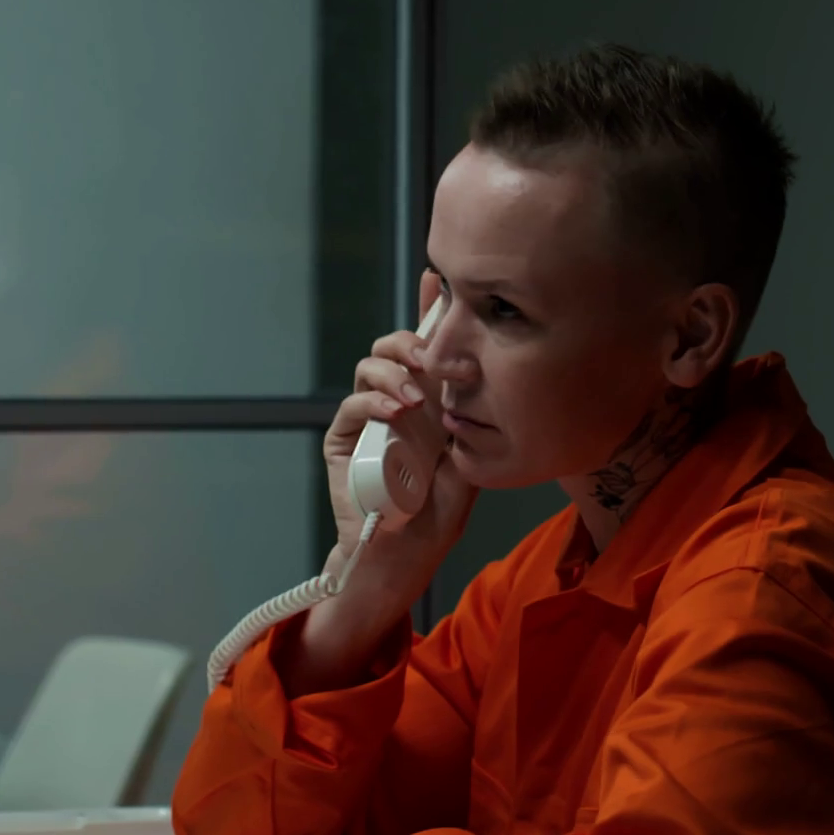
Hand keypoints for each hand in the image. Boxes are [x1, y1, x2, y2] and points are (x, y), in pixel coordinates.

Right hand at [285, 271, 478, 693]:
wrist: (405, 554)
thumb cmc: (438, 513)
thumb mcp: (473, 460)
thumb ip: (477, 420)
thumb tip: (489, 376)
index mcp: (426, 400)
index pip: (425, 347)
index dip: (429, 310)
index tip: (438, 280)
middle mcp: (394, 402)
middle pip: (393, 347)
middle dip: (414, 343)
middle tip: (437, 361)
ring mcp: (367, 420)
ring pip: (370, 368)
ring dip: (394, 373)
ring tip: (416, 397)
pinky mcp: (343, 441)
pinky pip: (351, 406)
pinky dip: (373, 402)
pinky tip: (396, 412)